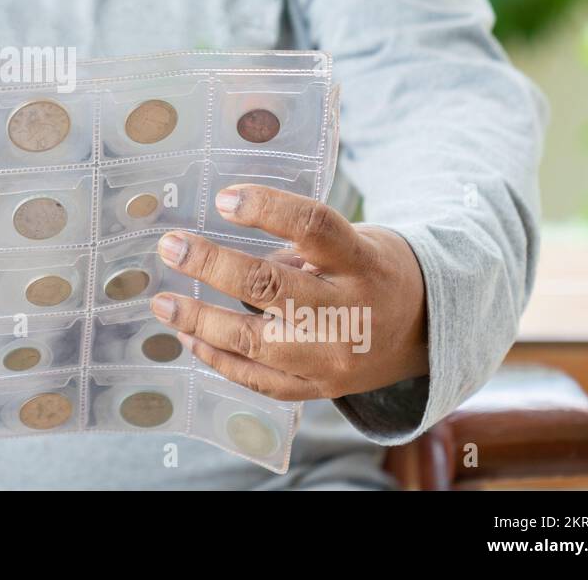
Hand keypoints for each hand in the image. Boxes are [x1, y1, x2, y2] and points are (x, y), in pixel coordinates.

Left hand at [150, 184, 427, 400]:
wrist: (424, 331)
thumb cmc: (372, 269)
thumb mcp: (354, 241)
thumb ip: (297, 245)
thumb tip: (220, 244)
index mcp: (361, 261)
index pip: (313, 226)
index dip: (266, 209)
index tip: (224, 199)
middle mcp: (349, 310)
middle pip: (270, 287)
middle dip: (210, 265)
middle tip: (170, 246)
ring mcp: (333, 356)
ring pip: (254, 342)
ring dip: (199, 321)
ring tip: (162, 303)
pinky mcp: (318, 388)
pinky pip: (259, 380)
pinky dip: (218, 358)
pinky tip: (189, 338)